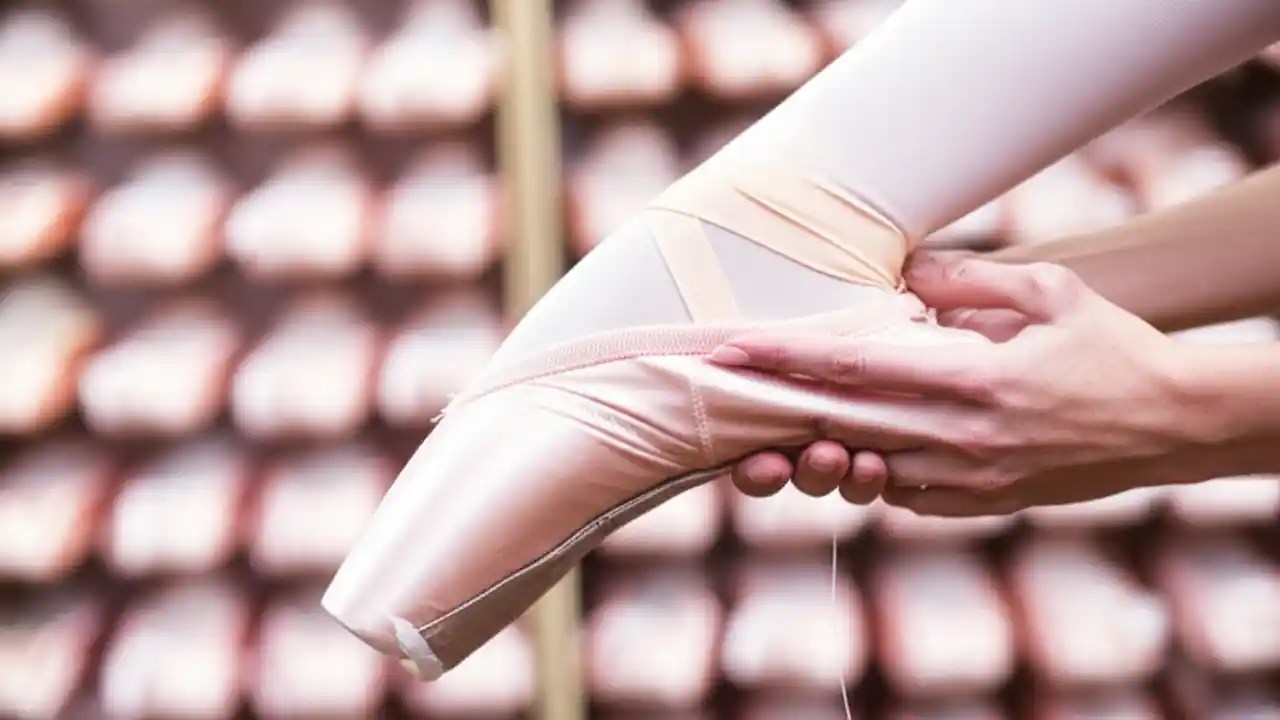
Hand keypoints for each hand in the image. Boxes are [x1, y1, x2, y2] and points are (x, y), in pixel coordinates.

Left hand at [715, 255, 1217, 515]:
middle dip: (774, 404)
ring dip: (815, 445)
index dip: (785, 359)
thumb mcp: (1051, 291)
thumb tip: (905, 274)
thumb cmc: (1114, 350)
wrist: (1173, 424)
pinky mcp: (981, 504)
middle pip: (841, 423)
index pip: (853, 368)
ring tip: (776, 422)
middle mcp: (960, 439)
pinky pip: (903, 495)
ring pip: (864, 467)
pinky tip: (856, 448)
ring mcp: (969, 480)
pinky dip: (871, 471)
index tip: (733, 350)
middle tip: (721, 388)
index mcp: (972, 381)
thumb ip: (970, 280)